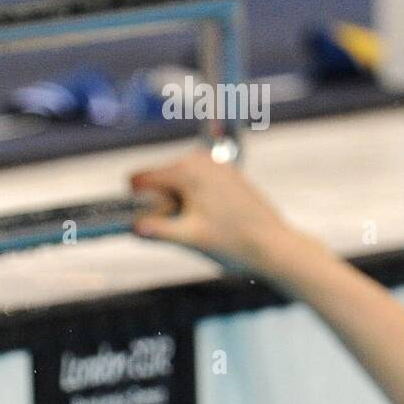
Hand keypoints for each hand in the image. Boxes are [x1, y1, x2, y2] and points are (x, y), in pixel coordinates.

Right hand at [129, 149, 299, 276]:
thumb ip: (156, 230)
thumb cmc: (232, 242)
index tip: (141, 220)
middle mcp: (200, 159)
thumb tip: (131, 227)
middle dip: (159, 203)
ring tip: (196, 224)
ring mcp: (214, 164)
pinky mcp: (225, 174)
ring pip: (177, 182)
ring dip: (176, 203)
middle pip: (158, 179)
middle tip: (180, 226)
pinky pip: (195, 183)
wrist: (271, 244)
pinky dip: (192, 200)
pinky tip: (209, 219)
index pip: (140, 178)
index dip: (134, 201)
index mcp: (187, 170)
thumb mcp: (187, 239)